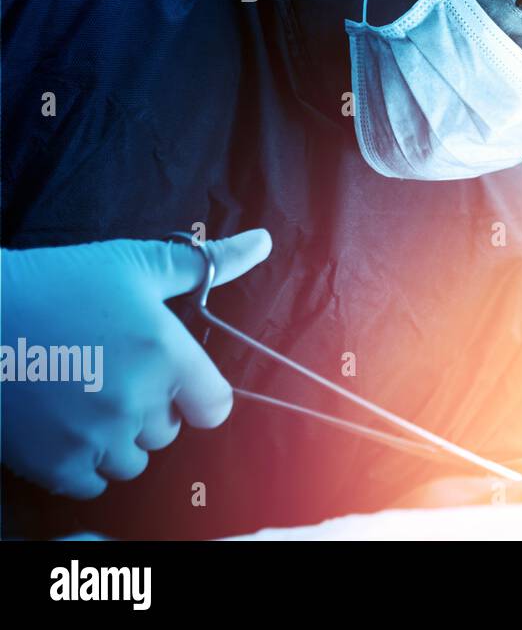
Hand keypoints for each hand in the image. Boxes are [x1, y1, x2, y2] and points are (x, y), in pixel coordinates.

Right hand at [1, 231, 271, 497]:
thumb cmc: (56, 282)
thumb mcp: (134, 263)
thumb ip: (204, 264)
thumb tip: (262, 242)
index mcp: (164, 353)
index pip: (215, 406)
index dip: (198, 397)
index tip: (174, 383)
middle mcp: (137, 399)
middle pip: (168, 432)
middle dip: (149, 410)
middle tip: (111, 376)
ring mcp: (95, 435)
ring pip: (131, 460)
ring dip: (117, 439)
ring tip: (85, 399)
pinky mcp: (55, 462)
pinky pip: (91, 482)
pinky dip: (82, 462)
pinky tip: (64, 424)